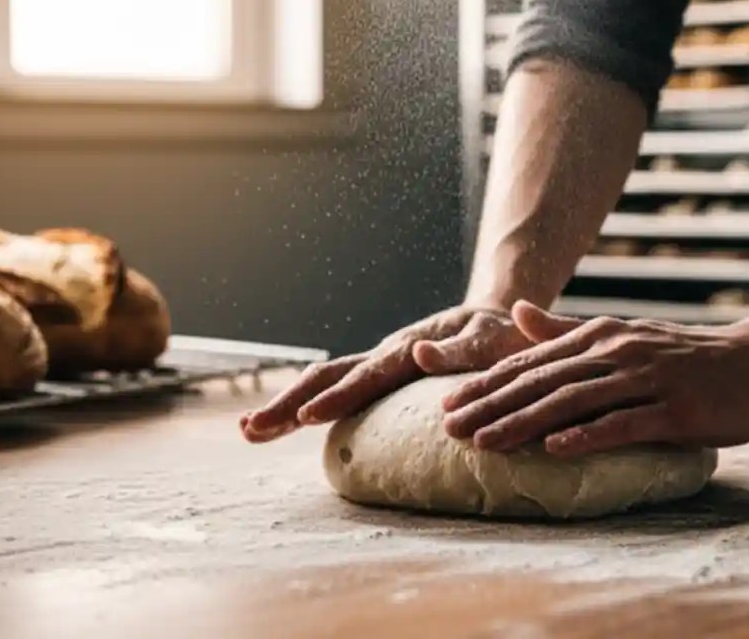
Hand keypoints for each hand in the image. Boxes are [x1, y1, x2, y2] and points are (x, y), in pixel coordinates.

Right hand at [239, 305, 541, 441]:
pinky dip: (303, 408)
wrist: (493, 317)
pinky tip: (276, 426)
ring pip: (321, 382)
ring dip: (285, 405)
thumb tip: (420, 354)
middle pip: (327, 376)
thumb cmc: (500, 334)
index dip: (339, 396)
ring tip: (247, 431)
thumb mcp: (491, 338)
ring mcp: (375, 363)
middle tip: (251, 429)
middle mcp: (384, 354)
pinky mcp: (375, 375)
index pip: (368, 375)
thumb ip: (460, 350)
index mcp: (409, 348)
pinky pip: (333, 389)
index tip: (308, 417)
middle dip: (289, 403)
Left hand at [440, 301, 748, 455]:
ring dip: (523, 422)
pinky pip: (623, 423)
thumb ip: (568, 330)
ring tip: (484, 442)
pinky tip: (554, 450)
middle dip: (489, 404)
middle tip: (447, 428)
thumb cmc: (689, 358)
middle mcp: (616, 352)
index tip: (445, 404)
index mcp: (600, 335)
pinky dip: (586, 435)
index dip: (486, 383)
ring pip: (571, 401)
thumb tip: (517, 313)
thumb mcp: (624, 336)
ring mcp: (645, 379)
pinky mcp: (674, 409)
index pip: (530, 362)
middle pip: (541, 380)